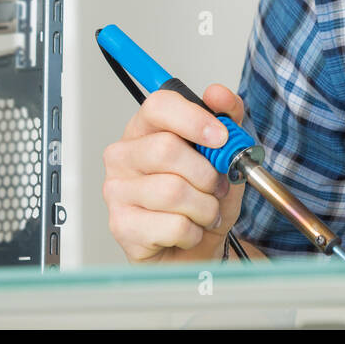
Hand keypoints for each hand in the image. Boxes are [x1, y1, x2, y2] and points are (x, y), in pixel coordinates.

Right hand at [102, 82, 247, 262]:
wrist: (195, 248)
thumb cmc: (203, 198)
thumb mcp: (225, 155)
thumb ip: (227, 119)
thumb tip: (219, 94)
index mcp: (145, 129)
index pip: (159, 105)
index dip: (194, 118)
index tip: (220, 137)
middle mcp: (123, 155)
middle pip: (166, 149)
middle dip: (205, 172)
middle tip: (216, 186)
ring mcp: (117, 191)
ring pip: (173, 191)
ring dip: (204, 206)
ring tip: (205, 211)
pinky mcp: (121, 225)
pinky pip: (172, 225)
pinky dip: (194, 231)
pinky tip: (189, 230)